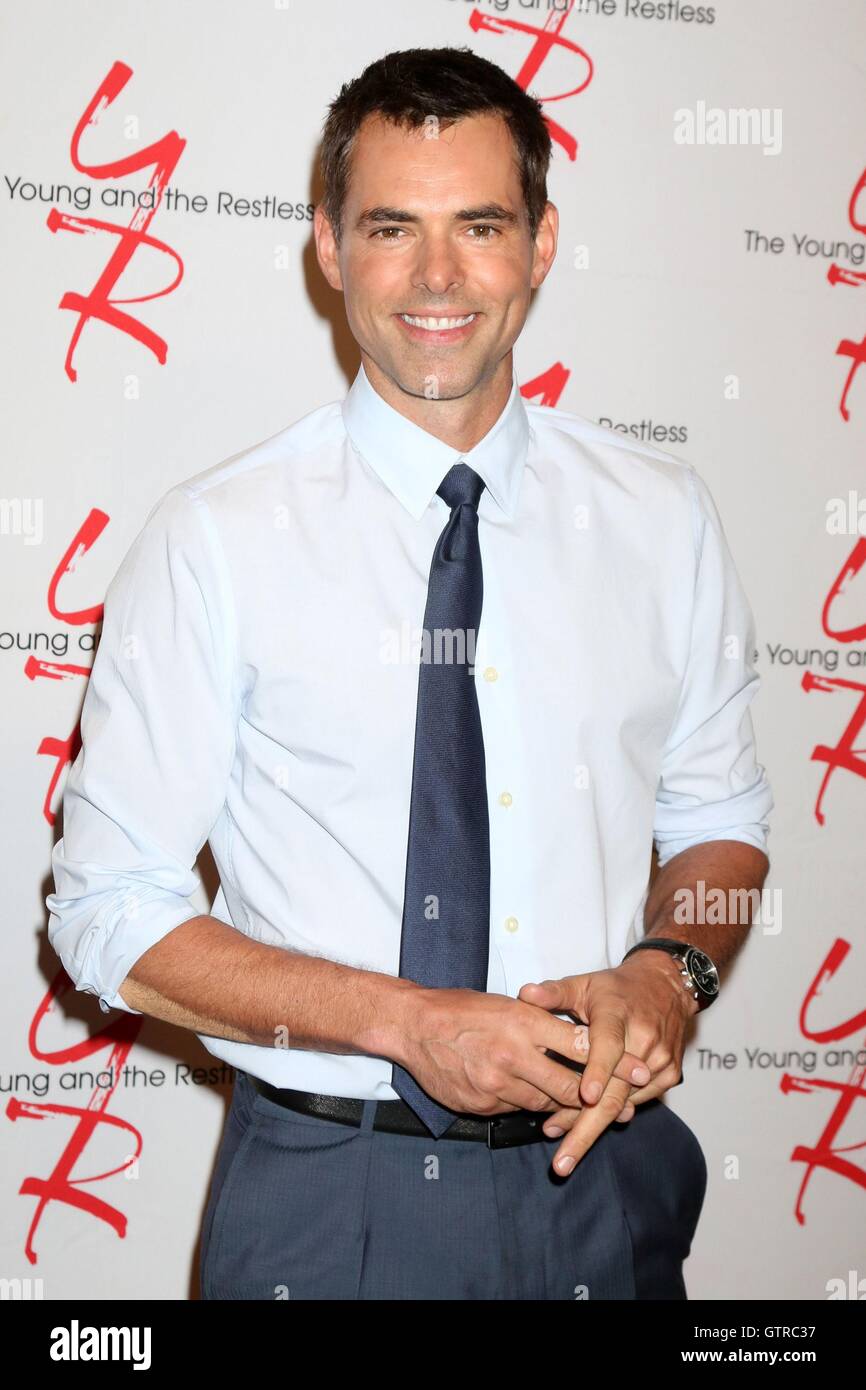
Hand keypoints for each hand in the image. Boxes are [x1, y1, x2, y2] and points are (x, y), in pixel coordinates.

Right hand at [395, 987, 653, 1118]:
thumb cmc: (461, 1009)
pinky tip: (529, 1097)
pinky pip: (515, 1111)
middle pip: (569, 1085)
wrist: (413, 1026)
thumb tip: (581, 1039)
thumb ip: (542, 1022)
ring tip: (580, 1104)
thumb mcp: (508, 1005)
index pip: (581, 1045)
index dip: (615, 1061)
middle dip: (597, 1096)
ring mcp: (496, 1083)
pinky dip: (526, 1105)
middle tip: (621, 1103)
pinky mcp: (481, 1105)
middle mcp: (513, 1054)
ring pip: (544, 1103)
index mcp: (524, 1021)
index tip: (641, 1069)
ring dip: (561, 1104)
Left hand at [518, 952, 696, 1175]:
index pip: (609, 1046)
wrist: (667, 987)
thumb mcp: (585, 984)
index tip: (585, 1096)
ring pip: (622, 1104)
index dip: (597, 1070)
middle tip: (562, 1162)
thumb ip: (555, 992)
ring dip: (591, 1126)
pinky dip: (610, 1117)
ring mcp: (659, 1062)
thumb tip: (525, 994)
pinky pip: (635, 1103)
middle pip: (616, 1091)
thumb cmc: (617, 989)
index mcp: (619, 1015)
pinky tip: (584, 1130)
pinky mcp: (668, 1076)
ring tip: (563, 1149)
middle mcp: (644, 1041)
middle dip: (587, 1128)